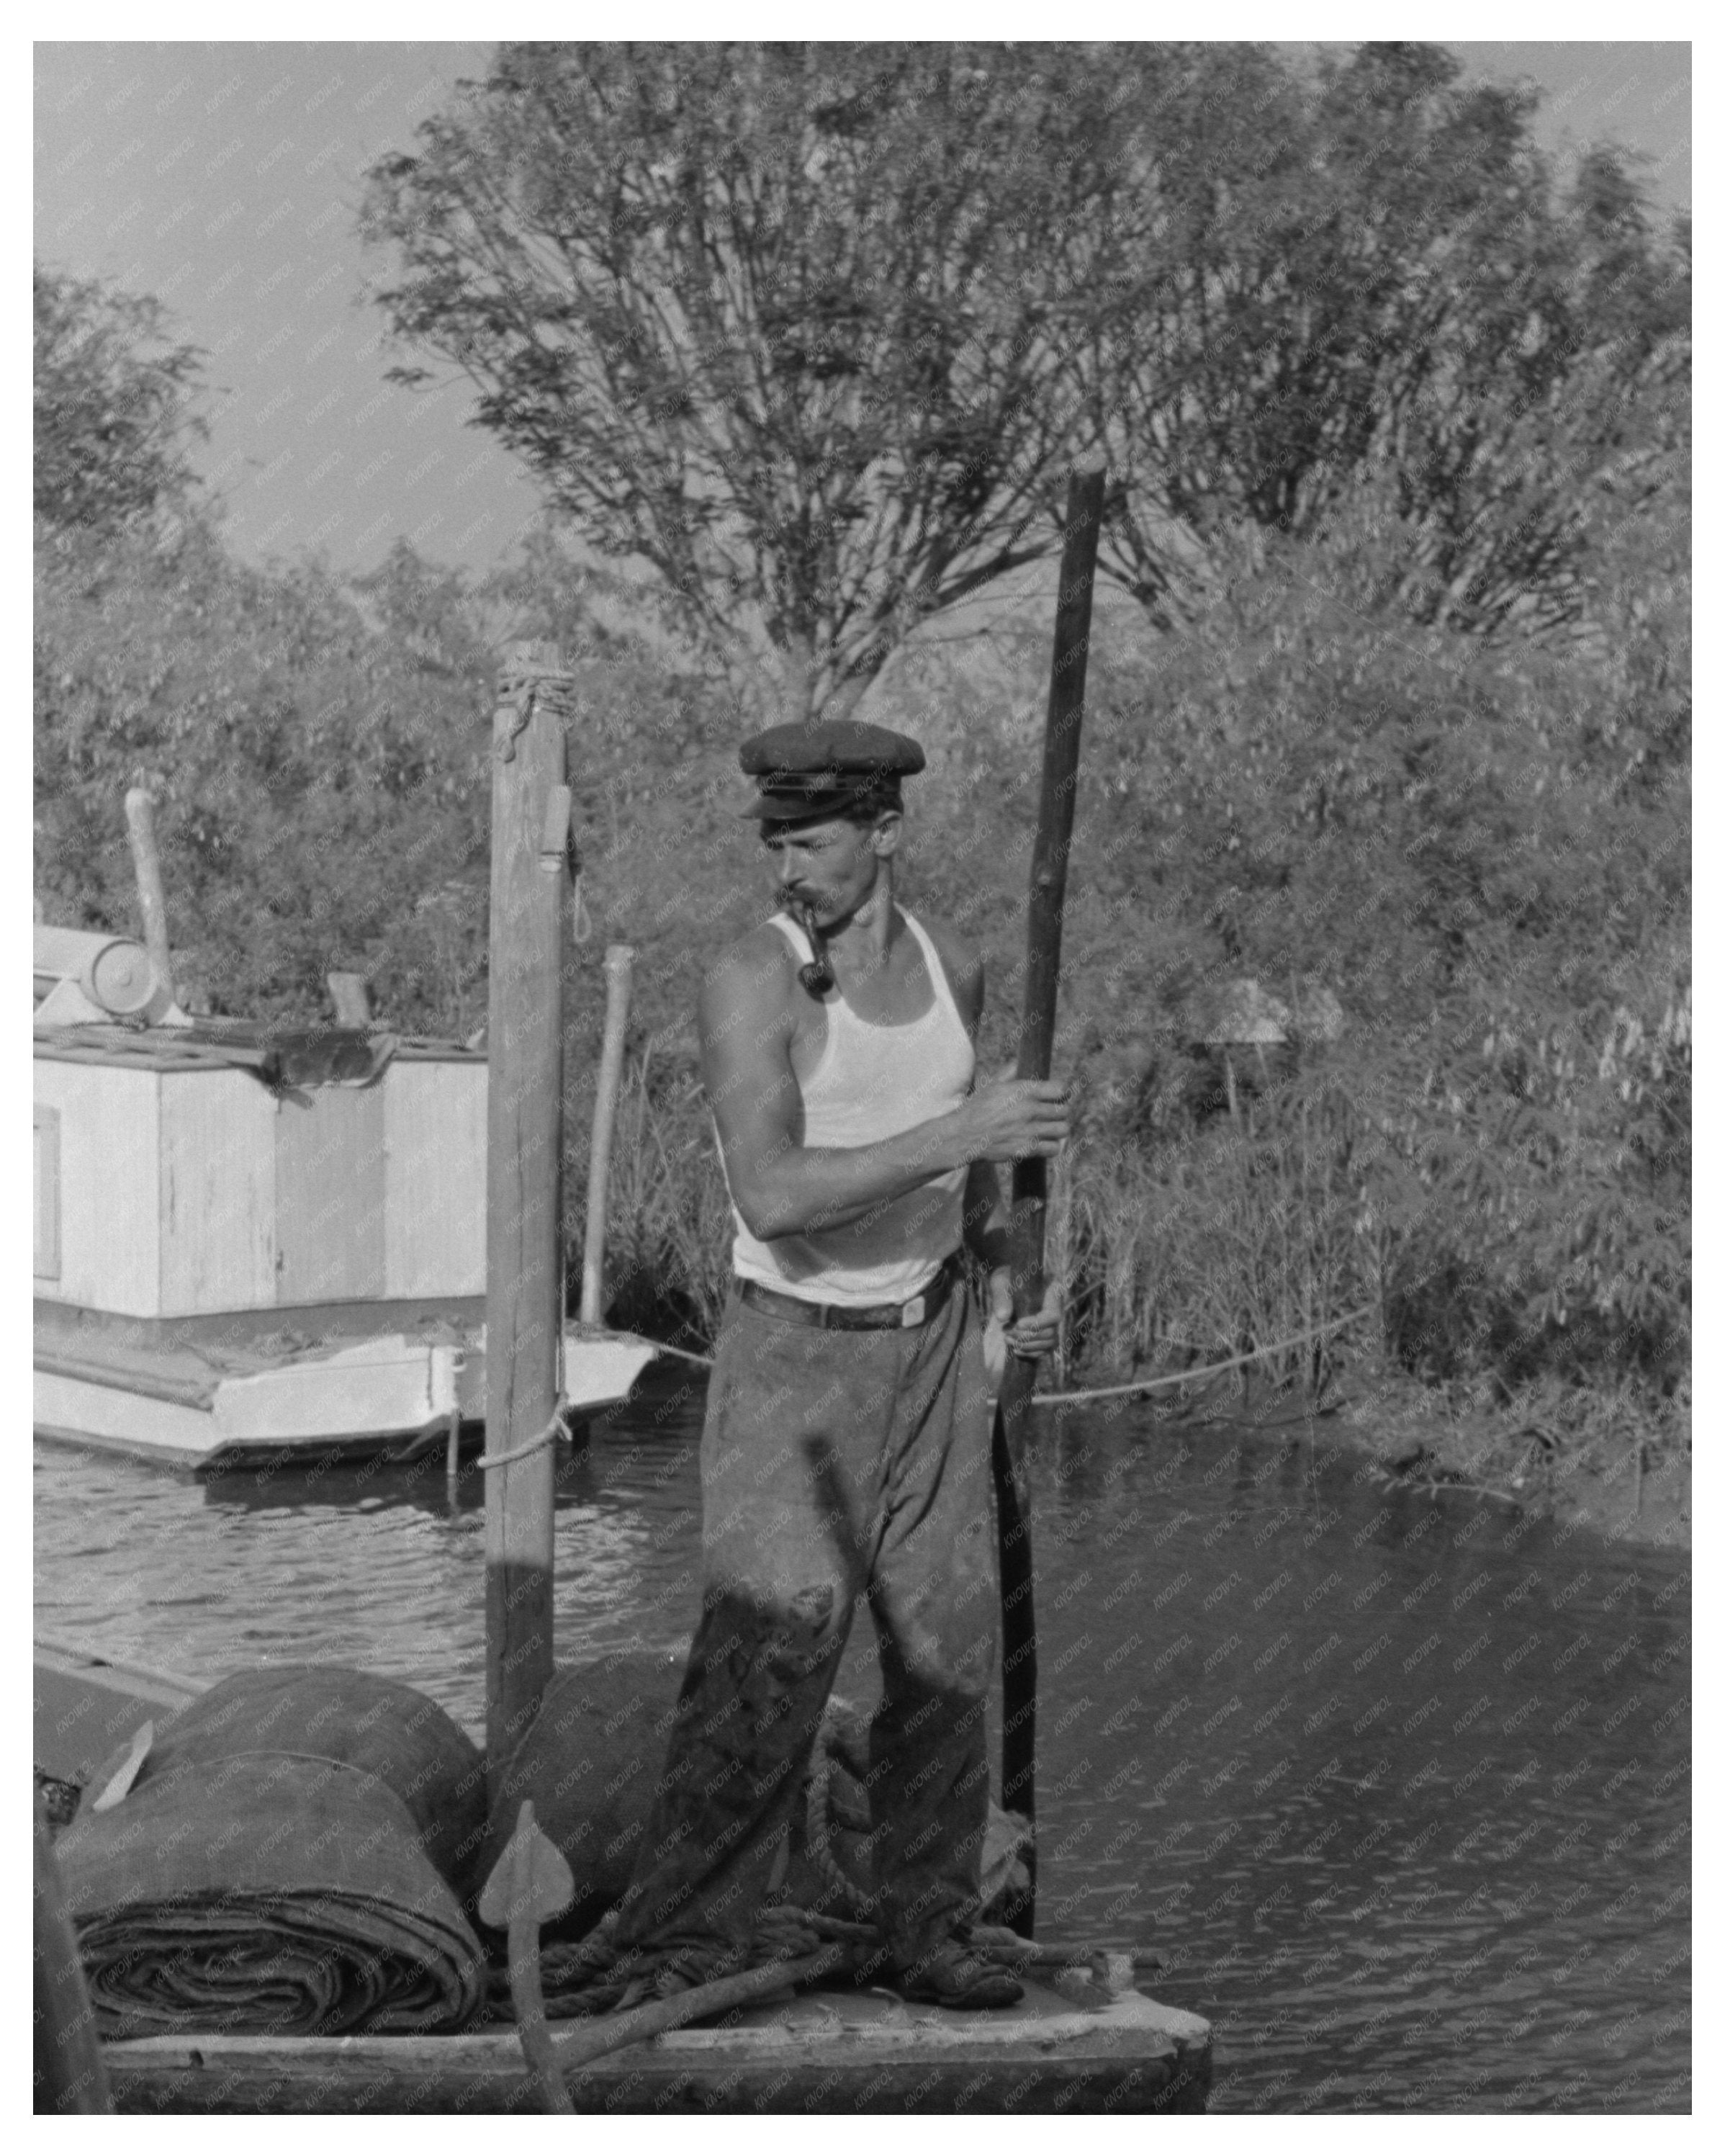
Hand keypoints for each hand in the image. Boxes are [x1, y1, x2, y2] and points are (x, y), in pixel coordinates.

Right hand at [957, 1078, 1071, 1164]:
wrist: (963, 1135)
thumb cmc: (976, 1108)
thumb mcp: (991, 1084)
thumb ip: (1009, 1071)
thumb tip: (1019, 1061)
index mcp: (1024, 1091)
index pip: (1061, 1089)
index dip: (1061, 1092)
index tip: (1056, 1096)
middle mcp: (1030, 1110)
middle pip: (1064, 1110)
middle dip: (1059, 1112)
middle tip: (1051, 1114)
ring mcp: (1030, 1131)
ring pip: (1063, 1130)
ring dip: (1057, 1129)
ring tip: (1049, 1129)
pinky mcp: (1027, 1149)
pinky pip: (1054, 1148)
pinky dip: (1051, 1147)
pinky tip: (1043, 1143)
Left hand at [983, 1268, 1063, 1384]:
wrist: (1007, 1283)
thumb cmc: (1005, 1278)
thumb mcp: (1001, 1282)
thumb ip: (1001, 1297)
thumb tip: (1002, 1317)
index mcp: (1052, 1294)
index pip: (1053, 1315)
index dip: (1037, 1324)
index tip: (1017, 1323)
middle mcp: (1055, 1310)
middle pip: (1051, 1333)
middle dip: (1027, 1336)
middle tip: (1006, 1333)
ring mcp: (1051, 1324)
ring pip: (1049, 1344)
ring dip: (1027, 1346)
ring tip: (1007, 1339)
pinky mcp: (1043, 1334)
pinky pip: (1044, 1351)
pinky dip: (1030, 1354)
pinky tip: (1015, 1350)